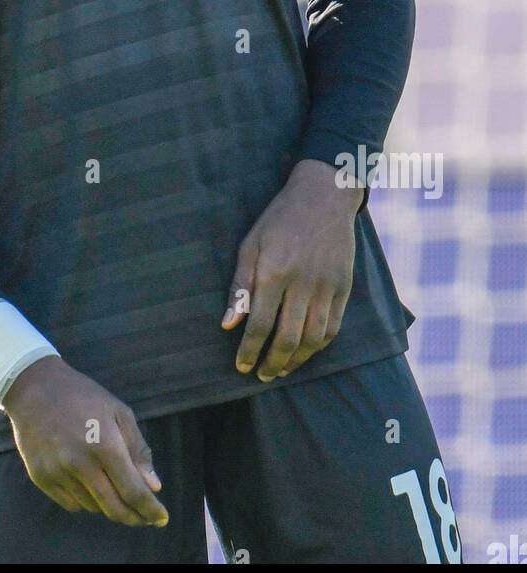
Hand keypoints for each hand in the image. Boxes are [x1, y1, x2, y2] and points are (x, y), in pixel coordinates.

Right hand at [3, 355, 168, 527]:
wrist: (34, 387)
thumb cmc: (83, 397)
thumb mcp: (118, 412)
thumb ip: (138, 450)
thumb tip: (154, 486)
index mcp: (105, 445)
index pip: (134, 491)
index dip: (150, 509)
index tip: (162, 519)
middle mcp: (81, 463)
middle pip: (114, 508)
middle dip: (134, 517)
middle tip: (144, 518)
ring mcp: (58, 473)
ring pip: (93, 507)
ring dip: (108, 504)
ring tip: (110, 486)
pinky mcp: (41, 478)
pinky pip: (71, 504)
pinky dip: (84, 500)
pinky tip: (86, 481)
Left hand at [222, 159, 362, 383]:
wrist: (323, 196)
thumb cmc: (279, 220)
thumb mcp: (250, 245)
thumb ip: (240, 286)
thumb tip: (228, 324)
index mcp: (274, 271)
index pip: (260, 324)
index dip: (250, 350)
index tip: (241, 366)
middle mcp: (303, 283)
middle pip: (288, 338)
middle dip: (272, 363)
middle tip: (261, 376)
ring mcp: (327, 286)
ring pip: (313, 339)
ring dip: (297, 361)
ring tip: (281, 370)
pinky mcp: (344, 287)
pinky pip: (333, 327)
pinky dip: (319, 346)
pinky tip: (306, 352)